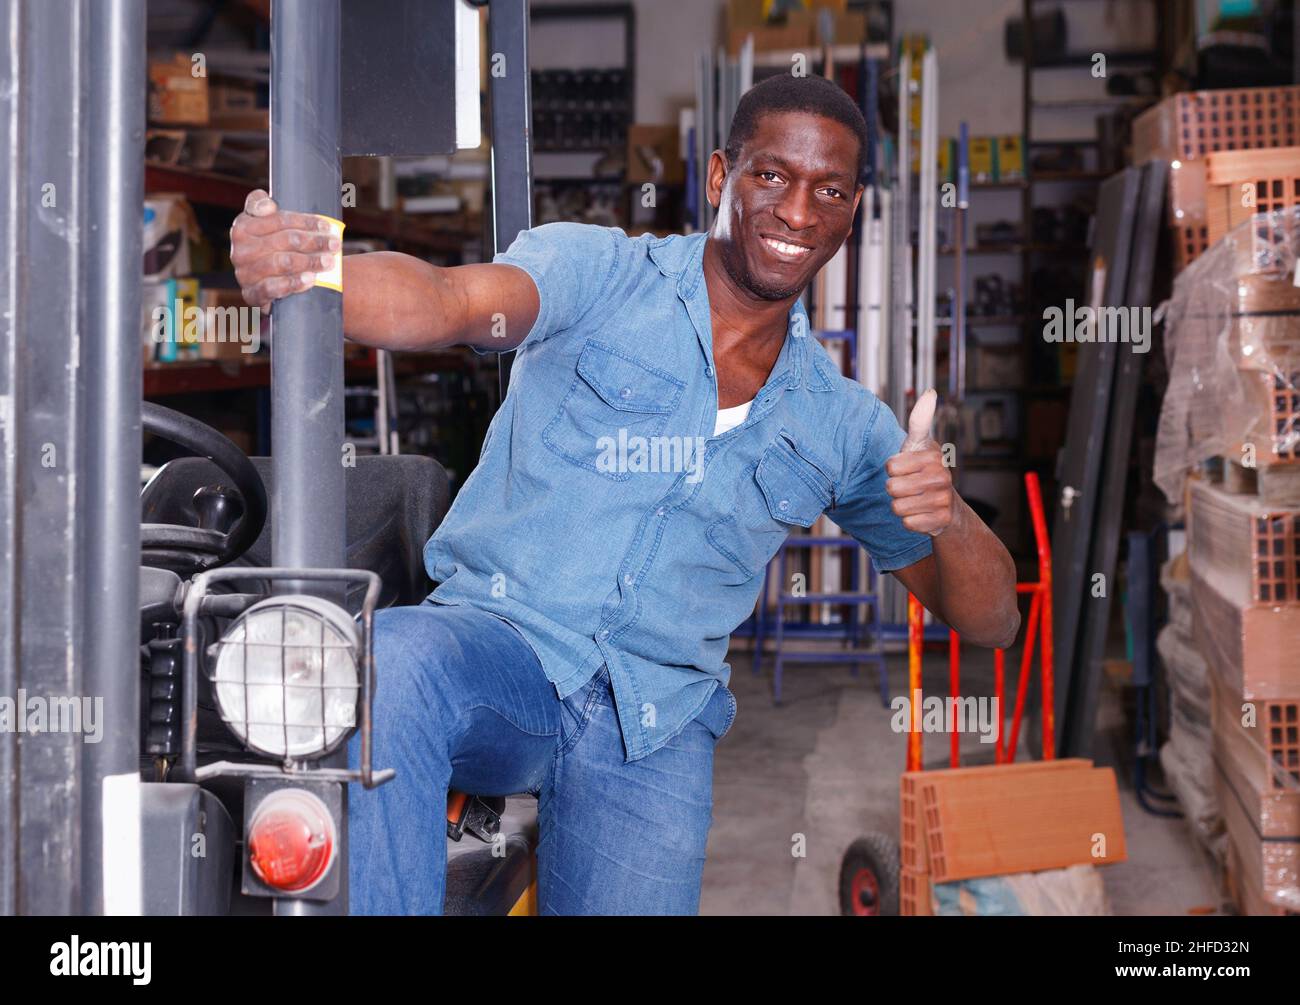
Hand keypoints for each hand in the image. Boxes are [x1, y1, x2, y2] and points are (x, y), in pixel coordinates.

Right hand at [229, 189, 340, 309]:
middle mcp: (240, 250)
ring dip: (310, 261)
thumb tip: (269, 206)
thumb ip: (260, 204)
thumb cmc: (270, 248)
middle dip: (314, 242)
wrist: (264, 284)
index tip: (326, 226)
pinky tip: (311, 279)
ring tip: (329, 261)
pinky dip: (294, 283)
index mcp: (242, 227)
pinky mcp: (252, 294)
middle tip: (334, 245)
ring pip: (282, 262)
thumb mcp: (263, 223)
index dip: (306, 222)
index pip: (279, 220)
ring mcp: (245, 273)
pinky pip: (274, 288)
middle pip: (285, 241)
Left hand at [885, 389, 955, 536]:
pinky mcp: (941, 521)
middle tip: (909, 487)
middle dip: (894, 490)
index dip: (892, 469)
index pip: (891, 466)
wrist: (946, 507)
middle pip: (891, 488)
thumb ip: (920, 420)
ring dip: (901, 506)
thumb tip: (930, 392)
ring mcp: (943, 499)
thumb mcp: (919, 444)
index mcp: (933, 456)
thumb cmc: (923, 470)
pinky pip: (907, 523)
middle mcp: (942, 476)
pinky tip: (921, 514)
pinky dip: (909, 521)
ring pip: (897, 507)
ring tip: (915, 500)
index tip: (905, 468)